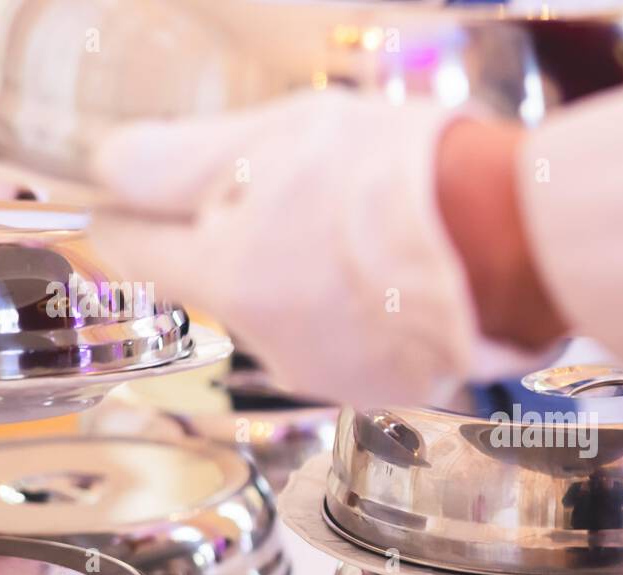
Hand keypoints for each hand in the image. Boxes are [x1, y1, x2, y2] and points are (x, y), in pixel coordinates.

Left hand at [89, 91, 541, 407]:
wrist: (513, 240)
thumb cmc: (404, 177)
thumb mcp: (279, 136)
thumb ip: (177, 159)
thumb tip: (108, 172)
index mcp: (227, 275)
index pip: (132, 246)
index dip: (130, 211)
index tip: (139, 194)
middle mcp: (265, 341)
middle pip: (217, 279)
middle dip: (240, 241)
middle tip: (302, 192)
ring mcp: (325, 373)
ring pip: (282, 313)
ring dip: (304, 280)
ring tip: (367, 235)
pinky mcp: (379, 390)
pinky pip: (341, 344)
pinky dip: (356, 316)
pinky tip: (396, 279)